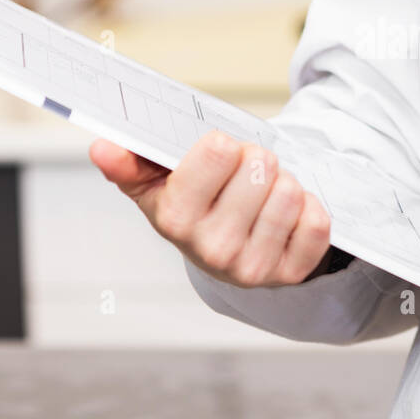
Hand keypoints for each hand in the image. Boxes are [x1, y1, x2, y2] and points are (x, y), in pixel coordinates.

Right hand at [90, 132, 332, 287]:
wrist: (225, 251)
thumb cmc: (192, 206)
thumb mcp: (155, 183)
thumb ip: (129, 163)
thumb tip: (102, 149)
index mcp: (176, 220)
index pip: (220, 149)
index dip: (223, 144)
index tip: (218, 157)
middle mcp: (213, 250)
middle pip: (261, 165)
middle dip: (256, 160)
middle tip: (244, 177)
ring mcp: (254, 268)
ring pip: (290, 190)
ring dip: (283, 182)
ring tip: (262, 196)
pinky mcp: (291, 273)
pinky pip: (317, 221)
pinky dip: (308, 209)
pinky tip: (285, 218)